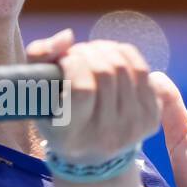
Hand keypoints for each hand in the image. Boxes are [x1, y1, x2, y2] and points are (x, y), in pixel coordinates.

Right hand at [25, 29, 159, 163]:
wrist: (90, 150)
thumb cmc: (56, 114)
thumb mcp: (35, 92)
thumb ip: (39, 57)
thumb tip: (67, 36)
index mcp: (71, 136)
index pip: (83, 89)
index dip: (73, 64)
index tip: (64, 61)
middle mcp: (105, 137)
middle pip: (105, 73)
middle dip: (87, 52)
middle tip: (76, 54)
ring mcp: (132, 129)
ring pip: (124, 67)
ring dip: (104, 49)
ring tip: (90, 53)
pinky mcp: (151, 118)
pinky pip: (142, 69)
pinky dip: (123, 53)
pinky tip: (109, 57)